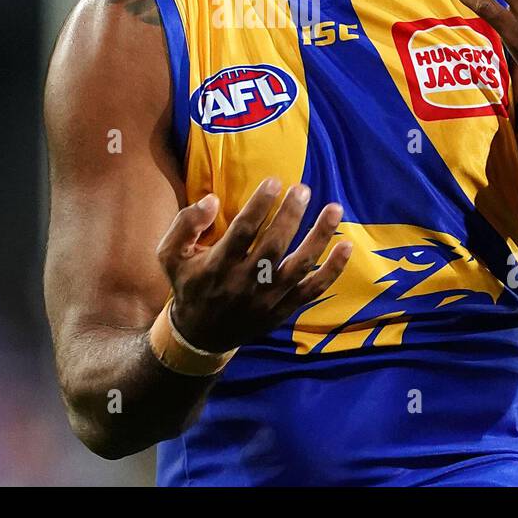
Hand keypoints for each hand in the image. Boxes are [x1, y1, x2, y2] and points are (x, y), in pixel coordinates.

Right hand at [156, 178, 351, 352]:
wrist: (200, 335)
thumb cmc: (189, 285)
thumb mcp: (171, 255)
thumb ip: (185, 224)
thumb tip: (212, 200)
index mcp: (217, 266)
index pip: (243, 231)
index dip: (259, 205)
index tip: (274, 181)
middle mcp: (244, 283)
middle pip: (274, 245)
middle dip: (291, 215)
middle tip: (303, 189)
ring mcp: (267, 299)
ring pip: (299, 266)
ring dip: (319, 237)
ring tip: (334, 208)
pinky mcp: (283, 310)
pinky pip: (312, 290)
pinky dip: (332, 270)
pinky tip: (346, 246)